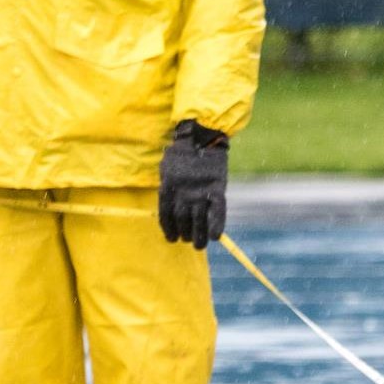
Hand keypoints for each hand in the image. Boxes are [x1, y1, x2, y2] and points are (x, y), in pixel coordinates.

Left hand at [159, 119, 228, 249]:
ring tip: (199, 246)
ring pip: (199, 219)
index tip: (171, 238)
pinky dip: (217, 224)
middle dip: (184, 233)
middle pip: (182, 220)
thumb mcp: (165, 169)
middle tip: (187, 242)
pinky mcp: (217, 188)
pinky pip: (218, 211)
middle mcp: (182, 193)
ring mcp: (200, 191)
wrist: (201, 137)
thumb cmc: (180, 152)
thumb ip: (167, 186)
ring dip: (199, 235)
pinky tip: (216, 237)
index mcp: (168, 188)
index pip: (166, 214)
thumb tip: (168, 206)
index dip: (168, 228)